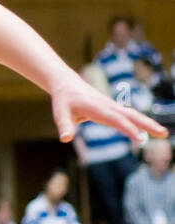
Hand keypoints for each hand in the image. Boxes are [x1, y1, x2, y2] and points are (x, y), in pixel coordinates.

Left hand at [49, 71, 167, 143]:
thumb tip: (65, 138)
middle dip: (147, 124)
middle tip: (163, 134)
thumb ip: (64, 126)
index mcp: (96, 108)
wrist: (67, 84)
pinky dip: (139, 122)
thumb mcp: (59, 113)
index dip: (128, 129)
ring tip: (162, 133)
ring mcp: (111, 106)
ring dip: (147, 123)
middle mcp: (107, 106)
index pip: (115, 120)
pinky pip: (128, 116)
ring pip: (132, 114)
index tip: (140, 139)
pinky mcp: (112, 108)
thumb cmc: (63, 100)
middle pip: (131, 115)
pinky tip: (147, 130)